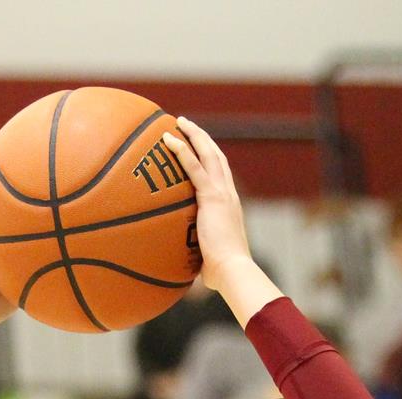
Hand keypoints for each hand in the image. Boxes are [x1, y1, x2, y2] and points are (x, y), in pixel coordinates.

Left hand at [160, 119, 280, 322]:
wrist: (234, 271)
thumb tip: (180, 274)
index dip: (211, 158)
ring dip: (194, 135)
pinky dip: (182, 151)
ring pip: (209, 154)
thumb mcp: (208, 261)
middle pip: (217, 157)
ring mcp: (222, 193)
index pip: (221, 176)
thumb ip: (196, 259)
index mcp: (230, 206)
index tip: (199, 149)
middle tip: (187, 125)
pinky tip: (168, 139)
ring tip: (178, 121)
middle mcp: (229, 194)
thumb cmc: (222, 275)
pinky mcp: (212, 197)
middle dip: (203, 139)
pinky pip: (194, 167)